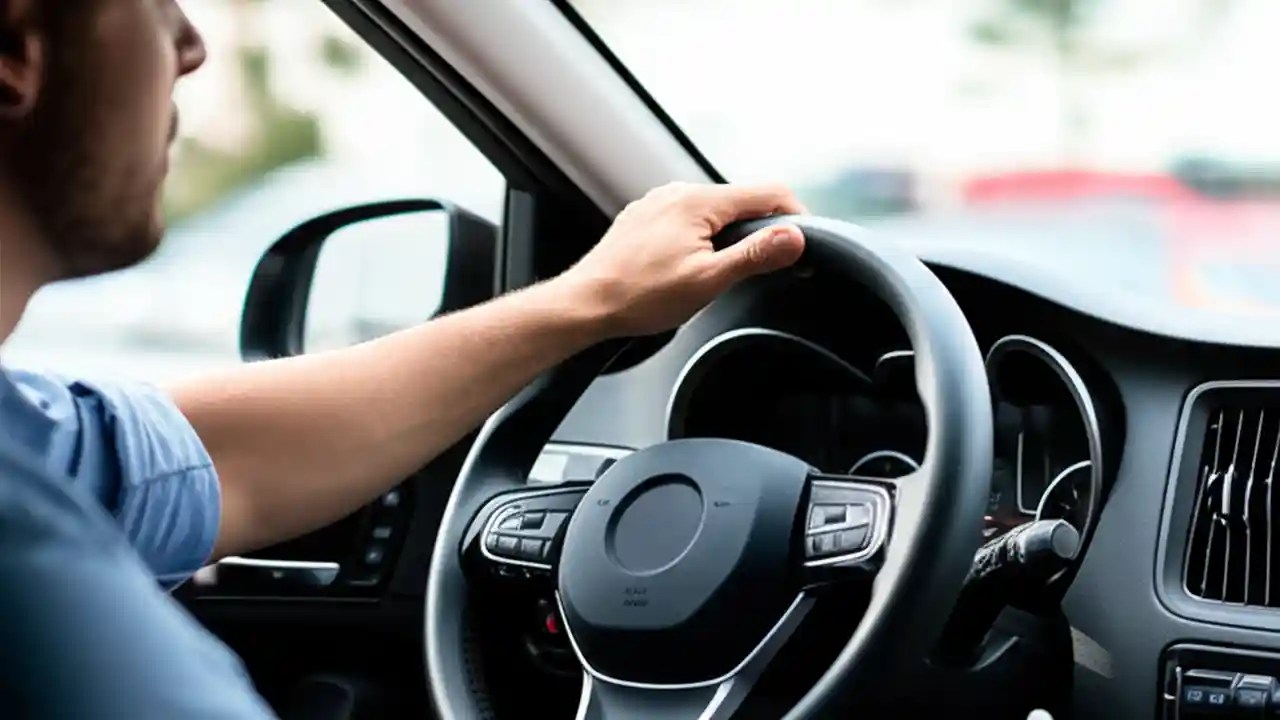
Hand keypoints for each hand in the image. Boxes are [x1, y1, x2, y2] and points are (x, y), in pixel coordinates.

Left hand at [560, 182, 806, 337]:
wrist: (586, 304)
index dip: (795, 217)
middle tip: (772, 265)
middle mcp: (678, 192)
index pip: (768, 193)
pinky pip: (688, 219)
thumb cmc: (640, 296)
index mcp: (699, 201)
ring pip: (713, 211)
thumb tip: (795, 237)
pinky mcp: (645, 218)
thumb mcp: (707, 281)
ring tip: (729, 271)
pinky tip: (693, 266)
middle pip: (741, 201)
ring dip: (731, 234)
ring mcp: (659, 203)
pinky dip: (703, 237)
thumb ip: (754, 256)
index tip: (804, 244)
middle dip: (761, 229)